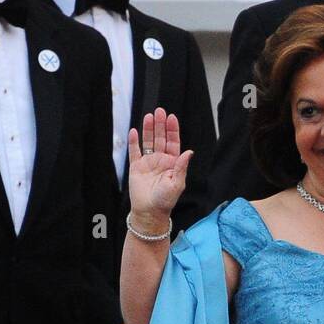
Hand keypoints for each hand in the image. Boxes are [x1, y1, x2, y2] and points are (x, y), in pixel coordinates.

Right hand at [127, 107, 192, 228]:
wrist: (149, 212)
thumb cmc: (165, 201)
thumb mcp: (177, 184)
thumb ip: (181, 166)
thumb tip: (189, 152)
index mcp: (172, 164)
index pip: (173, 142)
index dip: (172, 130)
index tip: (171, 118)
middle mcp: (161, 161)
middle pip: (160, 138)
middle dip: (160, 125)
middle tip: (159, 111)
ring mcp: (148, 163)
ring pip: (148, 142)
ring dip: (148, 129)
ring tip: (149, 116)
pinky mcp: (136, 167)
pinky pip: (134, 151)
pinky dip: (134, 142)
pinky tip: (135, 131)